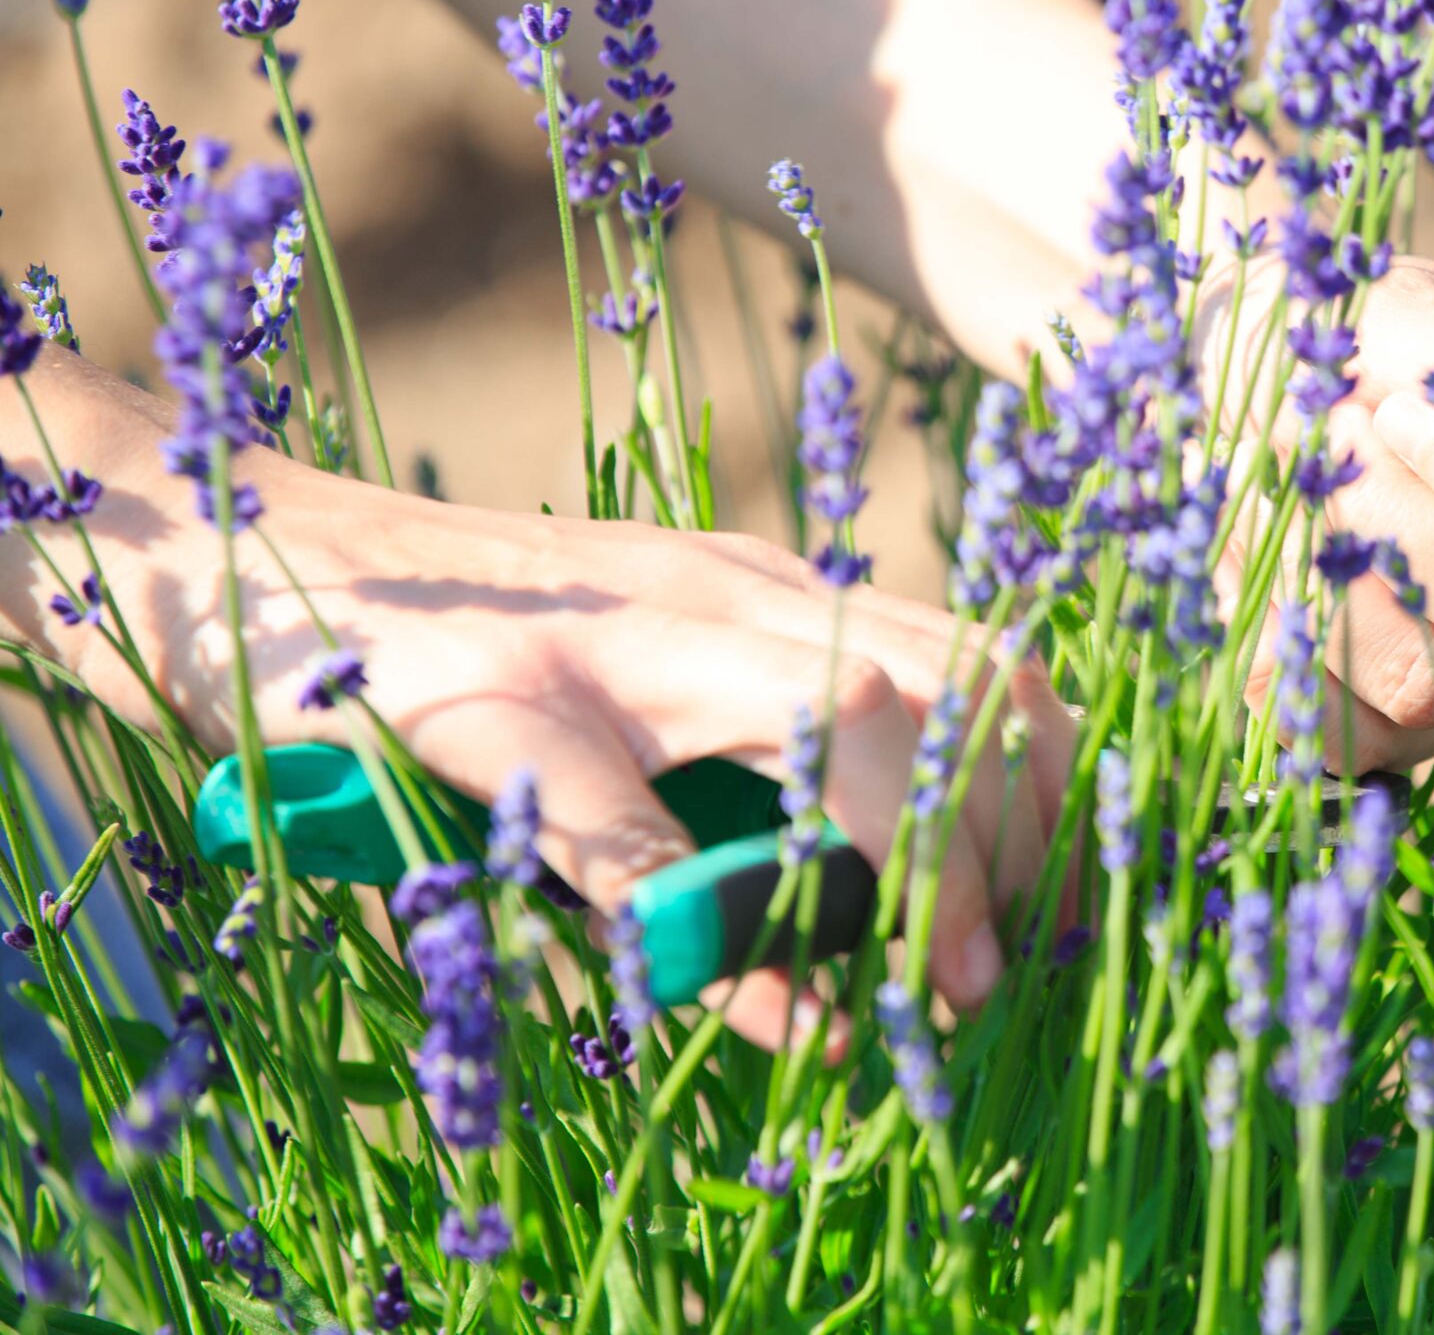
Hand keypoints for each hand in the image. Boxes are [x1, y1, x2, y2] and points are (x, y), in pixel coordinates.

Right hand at [23, 356, 1070, 1039]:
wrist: (249, 545)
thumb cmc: (461, 651)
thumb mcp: (637, 699)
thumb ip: (745, 794)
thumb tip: (849, 972)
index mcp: (771, 590)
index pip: (979, 663)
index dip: (1049, 792)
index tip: (1066, 911)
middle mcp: (718, 592)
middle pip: (952, 684)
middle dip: (1016, 838)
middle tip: (998, 973)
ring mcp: (609, 635)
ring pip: (840, 718)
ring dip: (914, 870)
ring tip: (921, 990)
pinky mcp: (489, 701)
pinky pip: (628, 826)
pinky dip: (711, 928)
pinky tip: (747, 1005)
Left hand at [1209, 255, 1433, 770]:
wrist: (1211, 393)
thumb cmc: (1324, 340)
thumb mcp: (1393, 315)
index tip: (1397, 413)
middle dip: (1391, 517)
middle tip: (1325, 430)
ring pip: (1417, 676)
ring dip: (1320, 565)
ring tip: (1278, 479)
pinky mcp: (1382, 731)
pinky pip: (1337, 726)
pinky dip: (1272, 634)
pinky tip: (1253, 555)